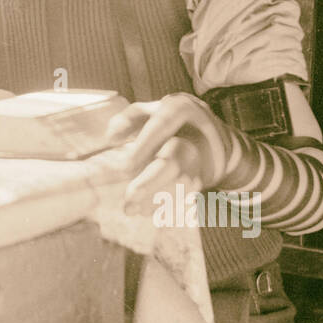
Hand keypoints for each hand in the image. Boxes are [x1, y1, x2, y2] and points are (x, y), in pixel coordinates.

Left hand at [109, 93, 231, 203]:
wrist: (210, 134)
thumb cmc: (169, 122)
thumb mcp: (149, 110)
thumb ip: (128, 118)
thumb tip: (111, 138)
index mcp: (179, 112)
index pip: (162, 127)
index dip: (143, 148)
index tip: (122, 167)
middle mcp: (194, 138)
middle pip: (174, 164)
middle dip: (149, 183)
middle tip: (128, 198)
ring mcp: (201, 163)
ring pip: (180, 187)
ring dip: (155, 201)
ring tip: (131, 209)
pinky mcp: (203, 183)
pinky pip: (186, 200)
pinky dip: (166, 210)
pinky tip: (146, 212)